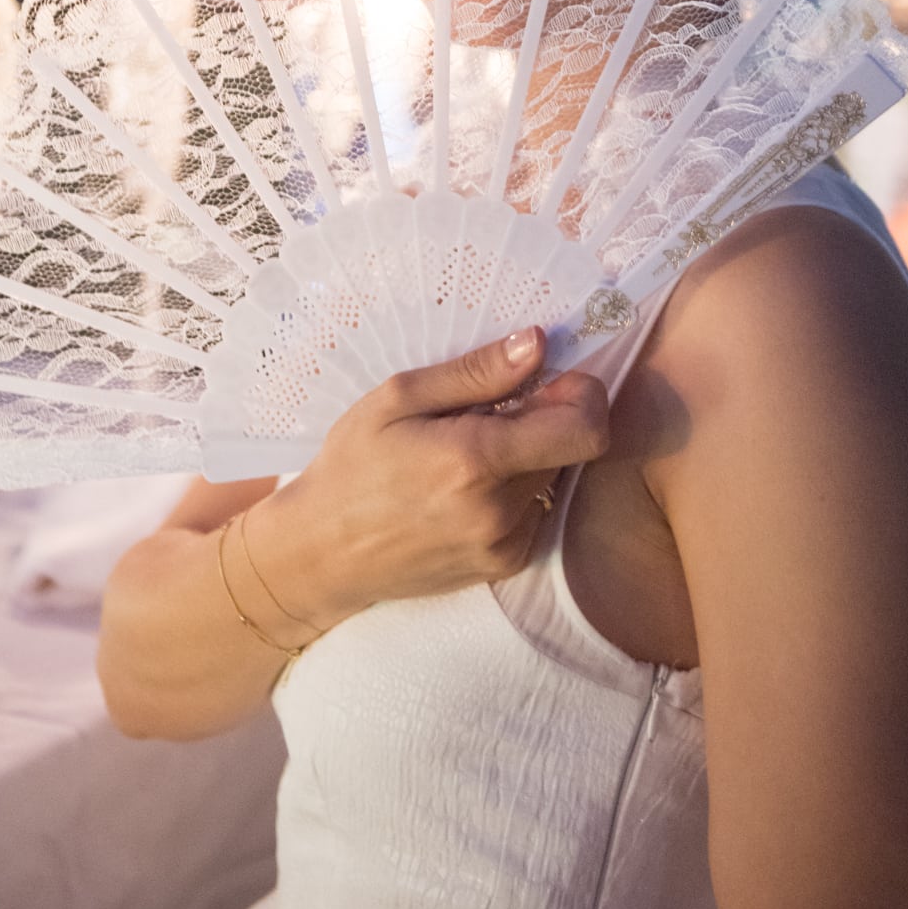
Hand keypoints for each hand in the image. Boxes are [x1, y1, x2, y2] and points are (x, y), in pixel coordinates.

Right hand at [246, 327, 609, 628]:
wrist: (322, 553)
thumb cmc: (352, 465)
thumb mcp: (399, 399)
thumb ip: (476, 372)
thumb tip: (538, 343)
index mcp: (475, 460)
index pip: (585, 427)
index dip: (582, 395)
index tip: (549, 379)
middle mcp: (499, 510)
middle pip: (572, 448)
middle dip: (548, 419)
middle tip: (496, 409)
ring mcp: (505, 545)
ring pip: (554, 478)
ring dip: (530, 455)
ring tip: (469, 451)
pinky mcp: (504, 565)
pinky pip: (536, 510)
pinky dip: (515, 489)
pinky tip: (466, 487)